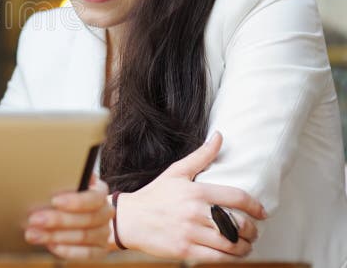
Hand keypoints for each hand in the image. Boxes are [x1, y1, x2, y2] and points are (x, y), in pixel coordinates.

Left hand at [24, 175, 112, 259]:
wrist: (74, 217)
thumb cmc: (63, 197)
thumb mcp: (63, 187)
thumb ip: (65, 182)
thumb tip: (61, 173)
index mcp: (99, 192)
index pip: (94, 198)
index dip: (75, 201)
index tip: (54, 201)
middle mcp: (105, 212)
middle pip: (87, 218)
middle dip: (58, 220)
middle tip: (35, 219)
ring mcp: (104, 232)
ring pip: (84, 236)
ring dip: (57, 236)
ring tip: (34, 234)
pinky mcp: (100, 250)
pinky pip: (87, 254)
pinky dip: (68, 251)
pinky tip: (51, 246)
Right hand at [115, 132, 266, 259]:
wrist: (129, 219)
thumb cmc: (154, 195)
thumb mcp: (176, 172)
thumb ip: (201, 156)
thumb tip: (219, 136)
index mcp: (196, 191)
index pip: (237, 198)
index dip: (256, 206)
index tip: (263, 213)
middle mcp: (195, 212)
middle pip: (238, 224)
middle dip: (252, 230)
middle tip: (253, 232)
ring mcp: (190, 233)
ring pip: (231, 244)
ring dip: (245, 247)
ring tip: (246, 245)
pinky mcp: (186, 251)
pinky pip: (218, 258)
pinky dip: (231, 258)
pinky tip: (233, 255)